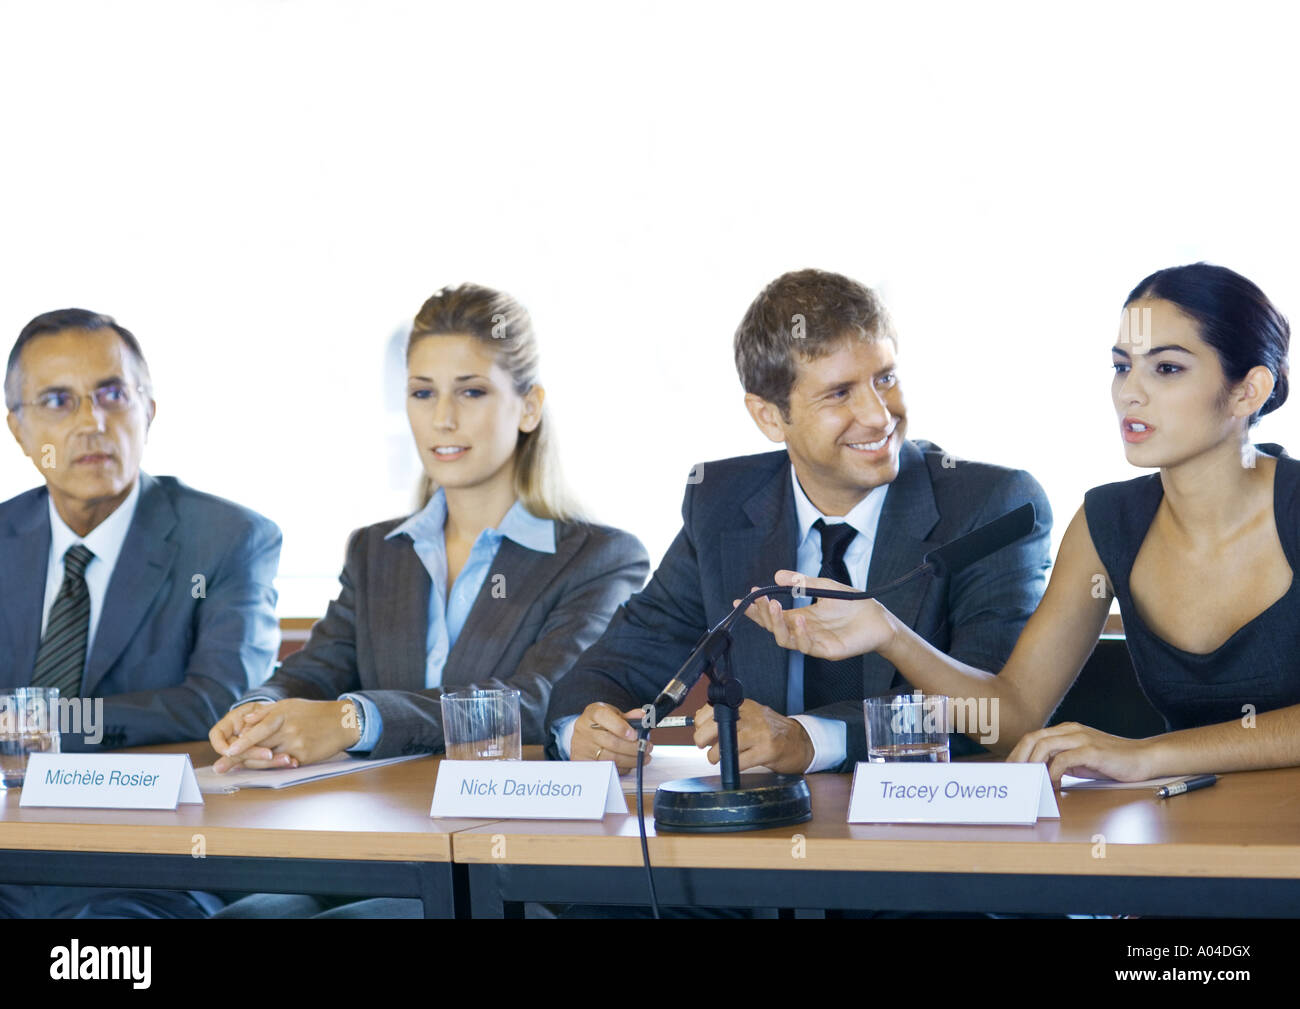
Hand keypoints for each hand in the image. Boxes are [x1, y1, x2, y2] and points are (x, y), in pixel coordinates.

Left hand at [211, 698, 361, 772]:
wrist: (343, 721)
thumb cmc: (314, 712)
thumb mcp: (290, 705)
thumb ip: (266, 713)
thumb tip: (245, 720)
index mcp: (283, 714)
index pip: (259, 729)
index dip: (243, 741)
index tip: (228, 750)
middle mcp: (289, 730)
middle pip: (259, 747)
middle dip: (238, 758)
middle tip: (220, 767)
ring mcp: (297, 745)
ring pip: (269, 759)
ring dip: (251, 764)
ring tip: (234, 770)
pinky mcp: (304, 757)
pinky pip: (283, 764)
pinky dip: (271, 766)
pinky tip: (261, 768)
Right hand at [570, 702, 651, 772]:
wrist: (583, 733)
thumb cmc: (601, 723)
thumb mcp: (614, 714)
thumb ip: (629, 716)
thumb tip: (643, 716)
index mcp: (593, 713)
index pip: (603, 717)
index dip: (620, 727)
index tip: (635, 734)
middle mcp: (585, 730)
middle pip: (611, 742)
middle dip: (633, 747)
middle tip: (647, 747)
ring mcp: (583, 747)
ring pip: (611, 758)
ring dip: (632, 759)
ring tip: (644, 756)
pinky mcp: (585, 762)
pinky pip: (608, 768)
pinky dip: (623, 767)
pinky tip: (631, 763)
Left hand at [693, 699, 813, 774]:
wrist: (801, 742)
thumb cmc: (773, 731)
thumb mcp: (752, 717)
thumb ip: (730, 717)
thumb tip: (701, 723)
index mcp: (746, 706)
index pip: (714, 708)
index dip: (701, 721)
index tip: (700, 729)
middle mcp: (752, 717)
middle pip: (716, 725)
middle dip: (702, 738)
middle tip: (703, 746)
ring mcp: (760, 733)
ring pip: (726, 744)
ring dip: (715, 755)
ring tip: (717, 758)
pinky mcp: (767, 750)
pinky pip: (741, 761)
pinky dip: (733, 766)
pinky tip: (735, 765)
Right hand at [737, 572, 895, 660]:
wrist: (879, 618)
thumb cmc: (853, 603)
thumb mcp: (824, 587)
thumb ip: (802, 583)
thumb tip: (777, 575)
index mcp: (801, 618)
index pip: (774, 616)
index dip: (757, 610)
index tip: (742, 600)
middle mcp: (804, 632)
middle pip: (775, 629)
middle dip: (764, 615)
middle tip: (761, 599)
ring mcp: (814, 643)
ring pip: (786, 641)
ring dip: (778, 625)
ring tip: (776, 606)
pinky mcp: (827, 651)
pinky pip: (808, 647)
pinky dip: (801, 634)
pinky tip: (801, 619)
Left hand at [1007, 721, 1156, 784]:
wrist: (1144, 757)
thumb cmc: (1111, 762)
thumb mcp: (1080, 760)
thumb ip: (1060, 762)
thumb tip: (1038, 775)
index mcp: (1066, 730)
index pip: (1033, 737)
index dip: (1018, 753)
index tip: (1010, 770)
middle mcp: (1071, 730)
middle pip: (1033, 739)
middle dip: (1018, 758)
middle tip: (1013, 777)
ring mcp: (1081, 738)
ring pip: (1044, 746)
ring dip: (1033, 765)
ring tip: (1029, 781)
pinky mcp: (1092, 751)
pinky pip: (1064, 759)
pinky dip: (1053, 773)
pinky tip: (1053, 785)